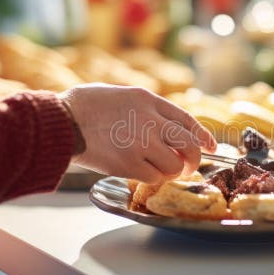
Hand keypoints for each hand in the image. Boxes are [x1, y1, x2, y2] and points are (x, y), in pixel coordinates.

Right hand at [60, 84, 216, 182]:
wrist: (61, 121)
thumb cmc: (84, 107)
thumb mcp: (121, 95)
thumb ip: (145, 109)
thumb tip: (163, 128)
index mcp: (148, 99)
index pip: (187, 120)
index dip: (203, 136)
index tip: (211, 146)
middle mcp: (150, 120)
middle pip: (188, 145)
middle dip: (193, 159)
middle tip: (187, 166)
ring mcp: (141, 142)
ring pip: (174, 165)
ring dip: (172, 172)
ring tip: (163, 171)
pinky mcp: (128, 163)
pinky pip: (154, 177)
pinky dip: (153, 179)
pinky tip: (144, 174)